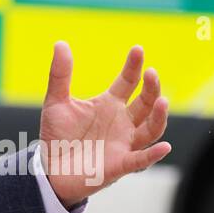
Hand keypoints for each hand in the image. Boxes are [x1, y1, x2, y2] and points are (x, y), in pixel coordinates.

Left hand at [38, 42, 171, 207]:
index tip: (137, 49)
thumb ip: (60, 75)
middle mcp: (122, 123)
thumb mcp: (55, 102)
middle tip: (151, 72)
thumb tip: (61, 43)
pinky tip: (164, 146)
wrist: (49, 169)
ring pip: (150, 130)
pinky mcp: (119, 166)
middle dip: (151, 88)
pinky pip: (141, 160)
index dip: (134, 67)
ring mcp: (123, 144)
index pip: (128, 82)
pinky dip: (153, 155)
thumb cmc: (57, 135)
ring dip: (158, 116)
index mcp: (109, 105)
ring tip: (162, 101)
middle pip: (145, 104)